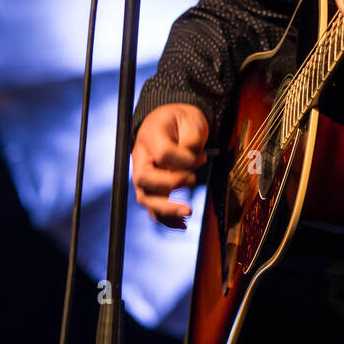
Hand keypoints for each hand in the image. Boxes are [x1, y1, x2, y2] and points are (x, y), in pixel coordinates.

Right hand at [131, 103, 209, 227]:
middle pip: (144, 179)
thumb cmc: (181, 121)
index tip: (201, 157)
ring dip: (166, 210)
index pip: (163, 154)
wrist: (171, 122)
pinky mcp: (151, 187)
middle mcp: (141, 157)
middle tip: (192, 180)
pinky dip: (166, 219)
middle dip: (169, 185)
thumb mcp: (191, 120)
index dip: (185, 159)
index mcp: (150, 136)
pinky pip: (153, 208)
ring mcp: (143, 174)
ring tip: (187, 213)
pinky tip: (183, 223)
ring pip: (145, 198)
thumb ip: (192, 138)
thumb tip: (192, 157)